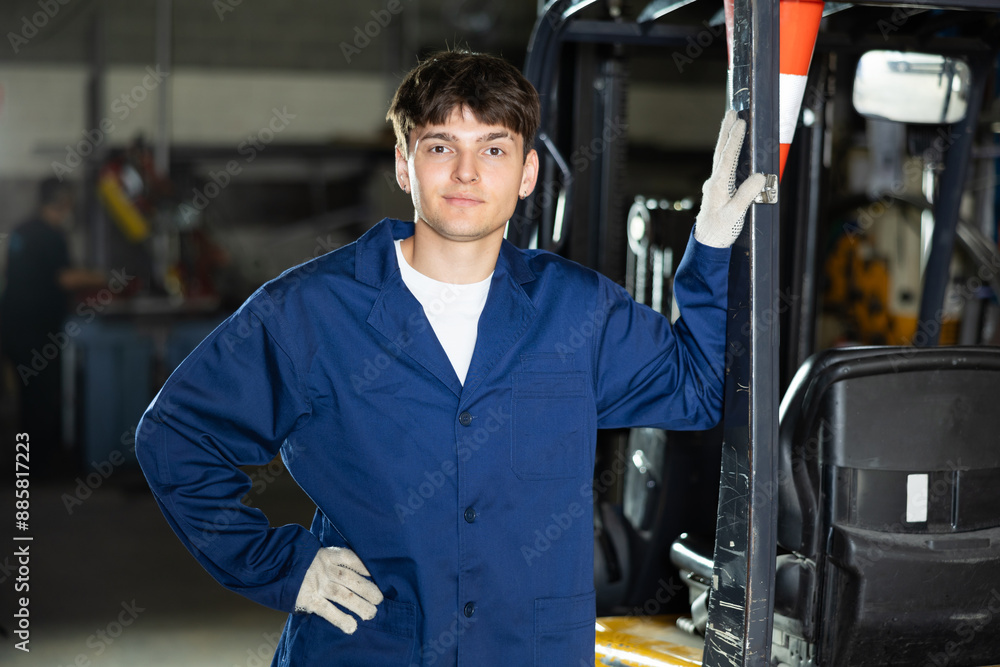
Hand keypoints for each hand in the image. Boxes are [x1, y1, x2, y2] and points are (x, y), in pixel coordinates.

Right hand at [294, 547, 383, 633]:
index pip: (350, 558)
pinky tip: (351, 626)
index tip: (377, 574)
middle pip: (350, 579)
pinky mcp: (307, 599)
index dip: (365, 566)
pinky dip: (340, 619)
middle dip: (367, 589)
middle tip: (379, 599)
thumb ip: (332, 562)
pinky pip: (326, 610)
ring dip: (359, 605)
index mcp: (327, 555)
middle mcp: (323, 568)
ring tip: (371, 614)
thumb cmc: (300, 564)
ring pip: (342, 595)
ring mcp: (316, 584)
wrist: (272, 566)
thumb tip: (357, 572)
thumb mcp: (316, 555)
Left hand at [693, 110, 767, 248]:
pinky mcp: (716, 191)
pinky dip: (726, 153)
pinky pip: (722, 166)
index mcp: (718, 186)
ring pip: (720, 158)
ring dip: (725, 140)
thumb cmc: (719, 232)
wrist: (706, 245)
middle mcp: (714, 183)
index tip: (740, 122)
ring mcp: (714, 186)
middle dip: (726, 131)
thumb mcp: (735, 215)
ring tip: (730, 124)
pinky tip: (729, 151)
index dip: (735, 139)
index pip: (727, 157)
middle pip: (720, 152)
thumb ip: (746, 195)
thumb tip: (760, 177)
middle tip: (731, 112)